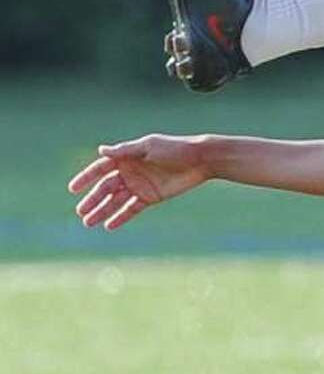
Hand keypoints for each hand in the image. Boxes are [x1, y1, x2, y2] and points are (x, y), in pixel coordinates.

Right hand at [68, 136, 209, 230]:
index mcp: (127, 157)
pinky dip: (121, 217)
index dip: (86, 178)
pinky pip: (132, 209)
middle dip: (93, 200)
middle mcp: (130, 172)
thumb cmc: (175, 149)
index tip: (73, 189)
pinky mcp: (150, 197)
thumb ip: (125, 151)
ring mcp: (139, 186)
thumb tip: (101, 150)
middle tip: (80, 212)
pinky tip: (109, 226)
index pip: (101, 169)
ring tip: (88, 223)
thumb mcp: (149, 147)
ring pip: (116, 201)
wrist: (200, 160)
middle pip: (106, 188)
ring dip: (103, 211)